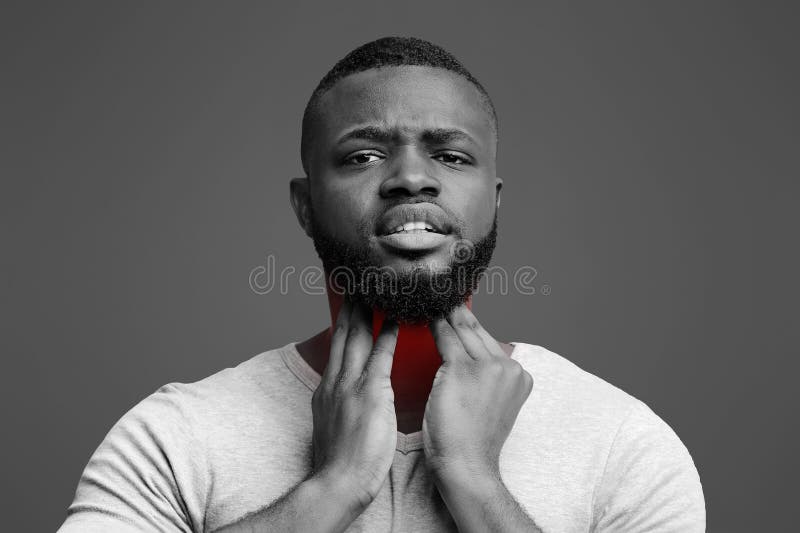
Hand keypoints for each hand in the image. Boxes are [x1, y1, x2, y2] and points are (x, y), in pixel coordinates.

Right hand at [310, 298, 399, 506]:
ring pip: (357, 337)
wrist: (338, 482)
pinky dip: (387, 335)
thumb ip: (341, 405)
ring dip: (366, 311)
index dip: (342, 321)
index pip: (336, 346)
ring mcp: (350, 385)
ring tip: (376, 288)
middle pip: (343, 333)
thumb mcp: (333, 425)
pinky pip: (380, 355)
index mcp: (327, 388)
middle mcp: (335, 381)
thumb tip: (350, 399)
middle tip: (359, 281)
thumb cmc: (341, 462)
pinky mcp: (370, 392)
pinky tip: (396, 320)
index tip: (349, 302)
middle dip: (351, 306)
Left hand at [423, 304, 532, 480]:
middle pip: (476, 330)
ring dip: (443, 312)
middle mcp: (508, 367)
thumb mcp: (489, 405)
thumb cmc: (470, 442)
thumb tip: (466, 357)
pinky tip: (423, 315)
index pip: (489, 341)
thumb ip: (486, 379)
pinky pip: (444, 338)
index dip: (469, 323)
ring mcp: (488, 366)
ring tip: (428, 299)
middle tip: (439, 294)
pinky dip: (433, 325)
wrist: (467, 467)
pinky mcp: (463, 368)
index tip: (455, 307)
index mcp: (518, 376)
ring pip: (460, 329)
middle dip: (456, 311)